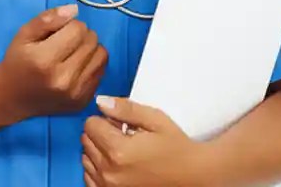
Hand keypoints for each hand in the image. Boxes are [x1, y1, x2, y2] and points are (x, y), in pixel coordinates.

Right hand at [0, 4, 108, 118]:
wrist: (13, 98)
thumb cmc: (17, 61)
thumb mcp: (24, 34)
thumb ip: (47, 19)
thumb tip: (75, 10)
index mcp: (44, 59)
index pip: (77, 29)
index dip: (69, 24)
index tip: (57, 32)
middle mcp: (63, 78)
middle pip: (91, 40)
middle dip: (81, 35)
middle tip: (65, 41)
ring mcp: (76, 92)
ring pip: (101, 54)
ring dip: (90, 48)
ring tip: (73, 52)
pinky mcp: (84, 100)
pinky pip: (102, 71)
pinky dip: (92, 64)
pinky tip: (77, 66)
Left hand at [82, 96, 210, 186]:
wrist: (195, 177)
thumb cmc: (177, 148)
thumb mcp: (156, 120)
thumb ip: (126, 109)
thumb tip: (100, 102)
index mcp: (118, 150)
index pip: (90, 124)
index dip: (105, 120)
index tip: (120, 124)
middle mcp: (109, 171)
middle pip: (86, 141)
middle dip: (101, 134)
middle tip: (122, 136)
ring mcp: (108, 186)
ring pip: (86, 159)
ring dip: (98, 152)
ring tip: (122, 152)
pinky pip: (90, 178)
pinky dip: (99, 170)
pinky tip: (117, 166)